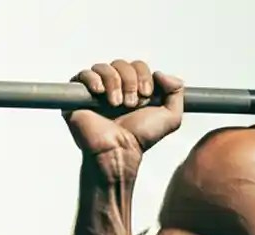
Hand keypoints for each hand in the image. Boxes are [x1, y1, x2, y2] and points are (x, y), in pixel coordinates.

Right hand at [65, 59, 185, 163]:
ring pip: (103, 67)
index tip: (146, 95)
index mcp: (133, 88)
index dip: (144, 75)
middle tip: (131, 103)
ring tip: (116, 104)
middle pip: (121, 64)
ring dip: (115, 83)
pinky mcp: (78, 96)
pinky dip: (93, 80)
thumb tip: (162, 73)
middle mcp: (115, 87)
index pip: (138, 66)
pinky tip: (100, 93)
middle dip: (130, 81)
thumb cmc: (140, 138)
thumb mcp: (171, 117)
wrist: (119, 150)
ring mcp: (96, 90)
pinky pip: (83, 75)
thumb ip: (176, 93)